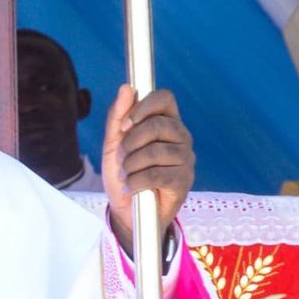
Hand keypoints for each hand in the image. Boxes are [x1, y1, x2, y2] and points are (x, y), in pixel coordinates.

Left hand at [102, 84, 193, 251]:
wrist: (127, 211)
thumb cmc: (124, 173)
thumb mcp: (113, 144)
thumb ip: (118, 117)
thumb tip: (126, 88)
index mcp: (165, 121)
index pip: (164, 98)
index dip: (144, 106)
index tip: (126, 124)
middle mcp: (180, 136)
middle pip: (158, 124)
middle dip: (130, 142)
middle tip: (121, 157)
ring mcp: (185, 158)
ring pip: (155, 151)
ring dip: (131, 165)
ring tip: (126, 174)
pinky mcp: (184, 181)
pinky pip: (157, 174)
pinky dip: (136, 181)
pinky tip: (132, 187)